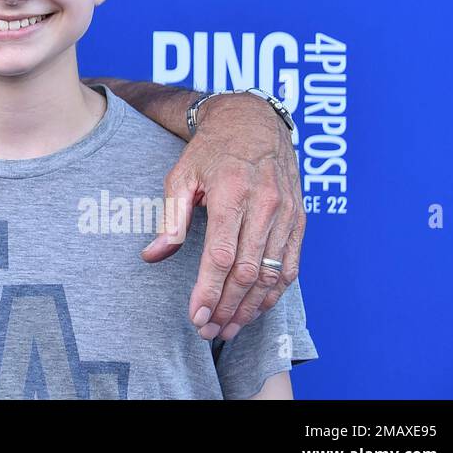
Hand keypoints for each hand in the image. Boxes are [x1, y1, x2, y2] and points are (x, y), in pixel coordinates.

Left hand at [139, 91, 304, 340]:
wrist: (253, 122)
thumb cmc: (210, 151)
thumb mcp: (180, 176)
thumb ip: (169, 219)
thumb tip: (153, 256)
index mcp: (232, 193)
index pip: (221, 256)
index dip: (209, 291)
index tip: (195, 316)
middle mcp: (265, 205)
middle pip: (248, 272)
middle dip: (227, 308)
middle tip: (208, 331)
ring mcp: (287, 214)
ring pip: (272, 275)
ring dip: (251, 308)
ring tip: (229, 328)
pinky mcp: (300, 220)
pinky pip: (291, 266)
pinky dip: (274, 293)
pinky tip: (255, 308)